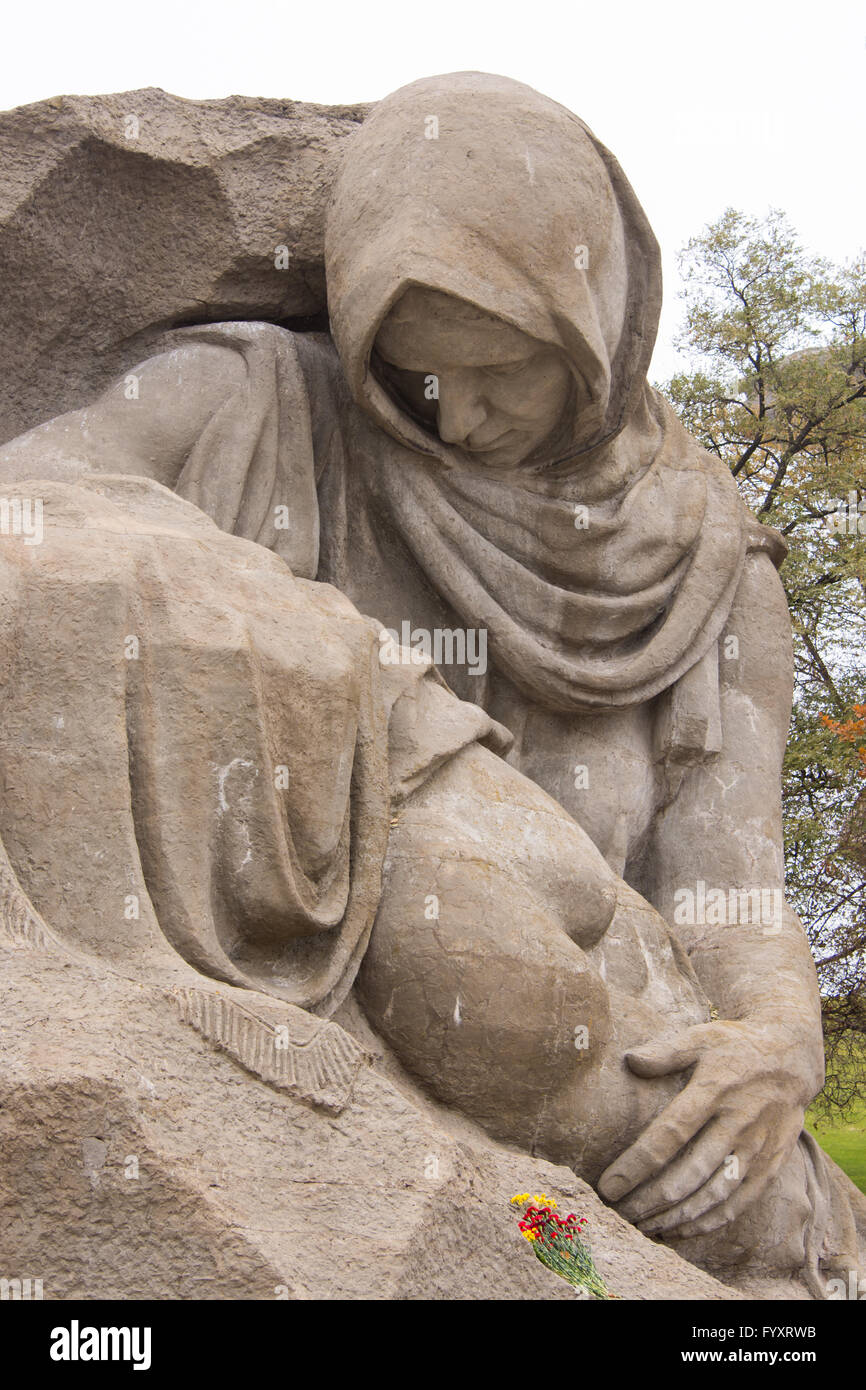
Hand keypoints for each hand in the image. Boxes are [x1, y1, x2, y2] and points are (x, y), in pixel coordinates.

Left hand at [597, 1020, 811, 1238]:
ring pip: (713, 1195)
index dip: (637, 1165)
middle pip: (689, 1174)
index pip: (669, 1135)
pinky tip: (680, 1230)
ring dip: (677, 1217)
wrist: (792, 1056)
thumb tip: (629, 1060)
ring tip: (644, 1228)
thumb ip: (665, 1052)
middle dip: (651, 1200)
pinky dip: (708, 1222)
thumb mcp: (702, 1037)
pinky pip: (738, 1203)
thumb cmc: (735, 1046)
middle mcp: (737, 1123)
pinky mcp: (771, 1165)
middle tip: (620, 1215)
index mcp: (714, 1090)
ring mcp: (757, 1148)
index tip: (608, 1187)